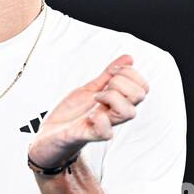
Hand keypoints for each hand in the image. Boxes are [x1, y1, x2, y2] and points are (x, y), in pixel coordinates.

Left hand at [29, 56, 148, 170]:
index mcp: (117, 102)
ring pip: (129, 113)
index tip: (112, 72)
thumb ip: (108, 74)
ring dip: (112, 97)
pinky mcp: (89, 135)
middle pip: (140, 97)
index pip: (142, 87)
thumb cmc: (72, 113)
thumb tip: (129, 58)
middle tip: (104, 86)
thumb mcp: (90, 88)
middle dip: (122, 82)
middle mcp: (114, 113)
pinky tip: (90, 115)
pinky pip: (106, 132)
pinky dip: (100, 119)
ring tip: (96, 98)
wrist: (50, 133)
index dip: (131, 74)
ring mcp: (104, 124)